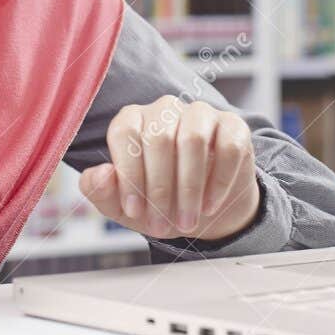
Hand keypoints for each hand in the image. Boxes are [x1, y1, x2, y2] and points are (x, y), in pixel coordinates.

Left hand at [78, 96, 260, 240]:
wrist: (204, 211)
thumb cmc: (158, 201)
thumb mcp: (123, 206)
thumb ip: (100, 190)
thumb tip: (101, 174)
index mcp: (133, 120)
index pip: (125, 132)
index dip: (128, 174)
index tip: (133, 210)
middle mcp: (165, 109)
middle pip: (159, 137)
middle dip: (159, 189)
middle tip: (161, 225)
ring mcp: (201, 114)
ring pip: (193, 139)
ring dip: (189, 187)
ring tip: (187, 221)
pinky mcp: (233, 126)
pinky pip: (227, 147)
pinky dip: (218, 182)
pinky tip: (209, 205)